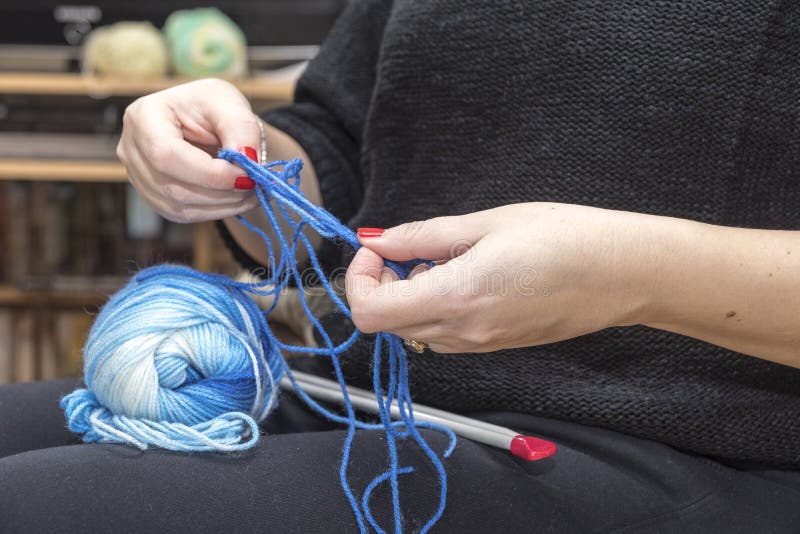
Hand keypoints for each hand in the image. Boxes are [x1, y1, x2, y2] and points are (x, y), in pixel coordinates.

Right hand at [117, 78, 260, 222]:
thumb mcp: (230, 103)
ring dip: (222, 205)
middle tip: (256, 186)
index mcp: (143, 116)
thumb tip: (246, 159)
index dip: (208, 173)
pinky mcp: (154, 196)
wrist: (206, 121)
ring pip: (178, 206)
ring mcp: (138, 176)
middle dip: (220, 191)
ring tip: (252, 192)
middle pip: (172, 186)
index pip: (166, 154)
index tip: (246, 175)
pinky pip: (183, 214)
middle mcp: (131, 148)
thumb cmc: (213, 106)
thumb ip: (241, 128)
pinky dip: (215, 211)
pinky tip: (237, 199)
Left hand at [345, 202, 656, 352]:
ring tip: (442, 259)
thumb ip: (424, 236)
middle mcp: (463, 332)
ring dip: (408, 296)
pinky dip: (434, 307)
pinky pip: (444, 335)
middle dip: (381, 285)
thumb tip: (378, 239)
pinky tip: (463, 276)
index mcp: (456, 297)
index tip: (377, 248)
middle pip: (387, 325)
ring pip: (413, 331)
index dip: (358, 279)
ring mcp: (481, 345)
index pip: (370, 312)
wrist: (624, 273)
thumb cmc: (566, 238)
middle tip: (406, 248)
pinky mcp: (496, 346)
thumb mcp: (488, 223)